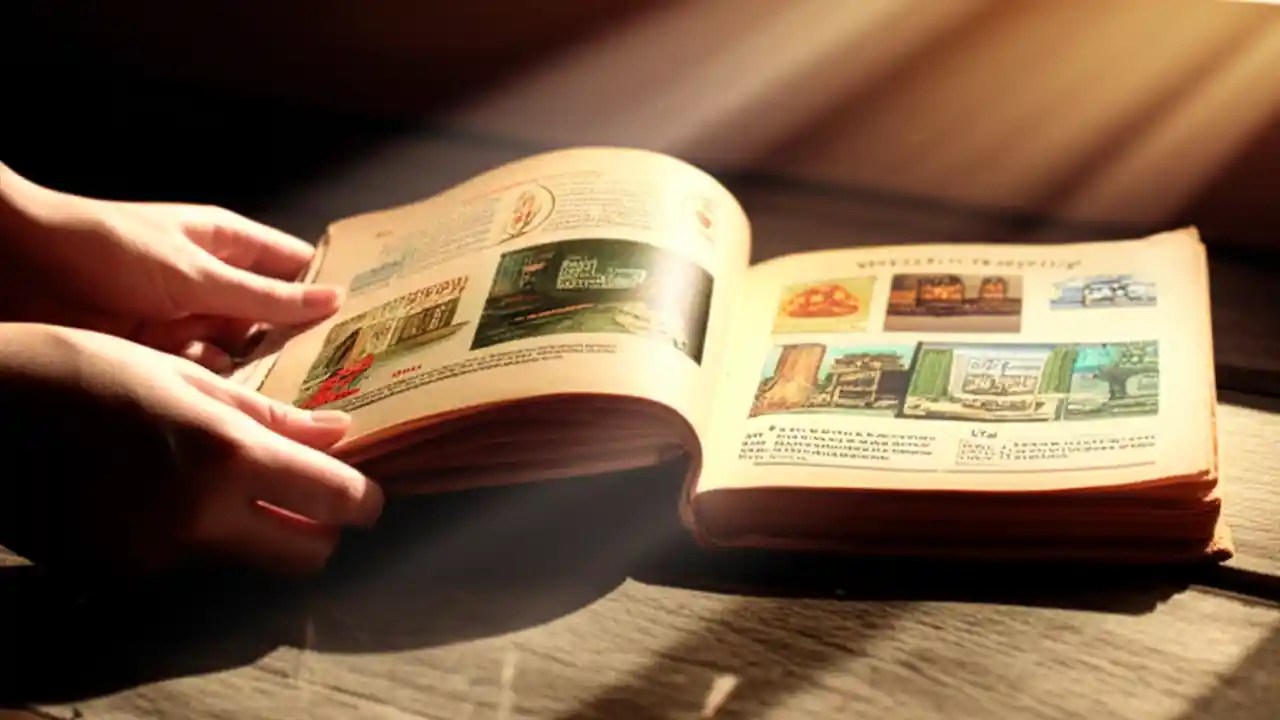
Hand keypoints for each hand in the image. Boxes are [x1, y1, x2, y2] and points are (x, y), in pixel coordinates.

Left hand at [0, 163, 343, 371]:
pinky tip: (244, 409)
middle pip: (274, 318)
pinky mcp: (159, 354)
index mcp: (229, 246)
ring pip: (242, 353)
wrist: (17, 270)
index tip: (372, 324)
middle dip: (301, 345)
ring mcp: (187, 320)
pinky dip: (218, 388)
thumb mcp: (196, 274)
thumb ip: (264, 296)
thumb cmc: (108, 249)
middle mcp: (214, 284)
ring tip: (304, 404)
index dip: (331, 290)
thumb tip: (334, 300)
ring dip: (261, 374)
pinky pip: (203, 374)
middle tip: (347, 381)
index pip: (297, 266)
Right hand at [0, 323, 383, 575]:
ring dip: (262, 532)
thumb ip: (271, 416)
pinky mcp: (121, 574)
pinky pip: (191, 563)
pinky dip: (204, 536)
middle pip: (305, 555)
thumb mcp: (187, 378)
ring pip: (248, 561)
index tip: (367, 493)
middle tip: (312, 492)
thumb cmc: (87, 370)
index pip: (335, 504)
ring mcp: (156, 556)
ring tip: (235, 481)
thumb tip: (338, 433)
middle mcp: (198, 519)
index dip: (365, 502)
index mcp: (225, 457)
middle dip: (322, 528)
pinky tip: (176, 494)